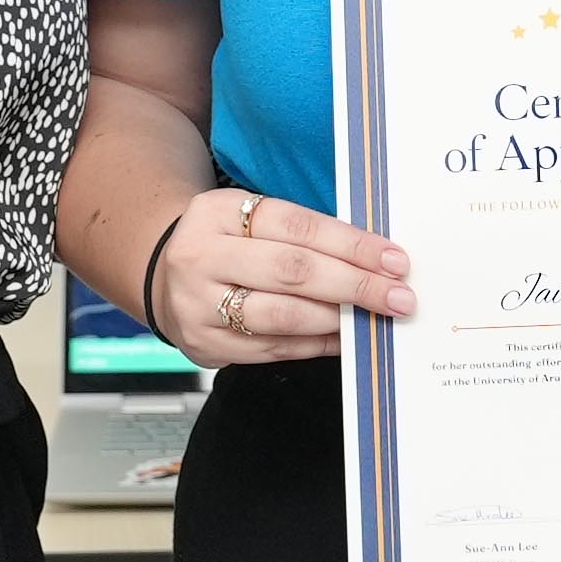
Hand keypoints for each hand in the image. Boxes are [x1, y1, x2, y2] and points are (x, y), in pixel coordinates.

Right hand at [150, 188, 412, 364]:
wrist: (161, 278)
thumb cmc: (226, 244)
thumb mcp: (248, 220)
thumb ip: (301, 235)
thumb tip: (375, 260)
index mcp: (217, 212)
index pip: (296, 226)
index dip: (351, 244)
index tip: (394, 260)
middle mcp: (201, 257)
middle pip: (292, 272)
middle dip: (354, 285)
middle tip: (398, 296)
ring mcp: (198, 306)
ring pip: (283, 316)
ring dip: (338, 319)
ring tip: (376, 318)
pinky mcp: (204, 346)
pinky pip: (273, 349)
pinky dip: (316, 344)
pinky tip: (344, 337)